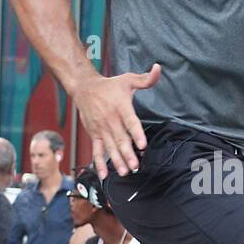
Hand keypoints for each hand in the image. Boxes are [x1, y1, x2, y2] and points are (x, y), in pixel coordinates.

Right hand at [75, 63, 161, 177]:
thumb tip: (159, 68)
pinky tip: (104, 175)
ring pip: (110, 147)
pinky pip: (96, 151)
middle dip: (128, 153)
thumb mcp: (128, 79)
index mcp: (121, 107)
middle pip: (120, 139)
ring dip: (117, 160)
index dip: (136, 133)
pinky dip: (99, 163)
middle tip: (135, 165)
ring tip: (124, 172)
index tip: (142, 145)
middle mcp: (110, 120)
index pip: (130, 122)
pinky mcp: (94, 134)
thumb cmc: (109, 85)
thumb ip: (146, 79)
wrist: (84, 88)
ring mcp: (101, 129)